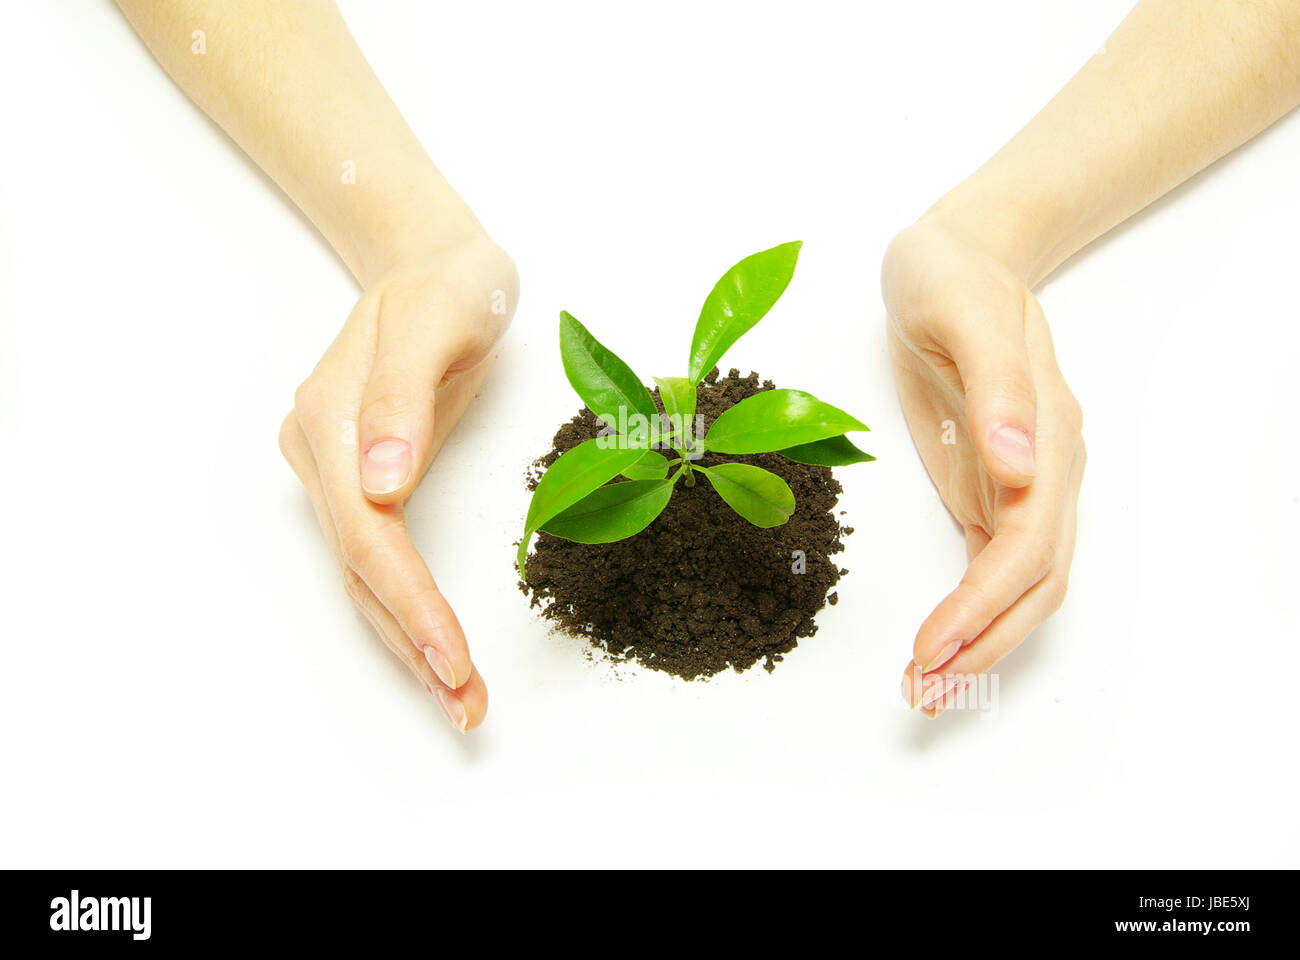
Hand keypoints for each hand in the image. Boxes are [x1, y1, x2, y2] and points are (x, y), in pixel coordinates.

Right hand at [279, 234, 517, 730]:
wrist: (433, 263)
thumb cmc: (446, 283)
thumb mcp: (438, 316)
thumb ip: (402, 398)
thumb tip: (382, 484)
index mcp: (331, 419)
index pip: (369, 532)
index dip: (409, 600)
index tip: (451, 659)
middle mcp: (322, 454)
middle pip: (362, 569)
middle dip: (414, 642)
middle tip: (466, 706)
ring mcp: (335, 470)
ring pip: (364, 576)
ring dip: (408, 642)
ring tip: (460, 703)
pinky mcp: (360, 480)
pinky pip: (380, 558)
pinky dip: (407, 609)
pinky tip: (436, 650)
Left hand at [882, 221, 1084, 716]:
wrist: (958, 256)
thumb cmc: (955, 276)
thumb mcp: (965, 313)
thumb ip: (996, 389)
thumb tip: (1021, 466)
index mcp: (1045, 436)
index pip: (1025, 543)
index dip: (983, 602)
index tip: (935, 645)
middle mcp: (1044, 470)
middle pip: (1032, 583)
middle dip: (982, 645)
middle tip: (923, 692)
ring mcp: (1022, 482)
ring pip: (1019, 585)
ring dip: (980, 643)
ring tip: (927, 688)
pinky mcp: (991, 486)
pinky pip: (992, 566)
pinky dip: (970, 614)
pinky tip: (939, 644)